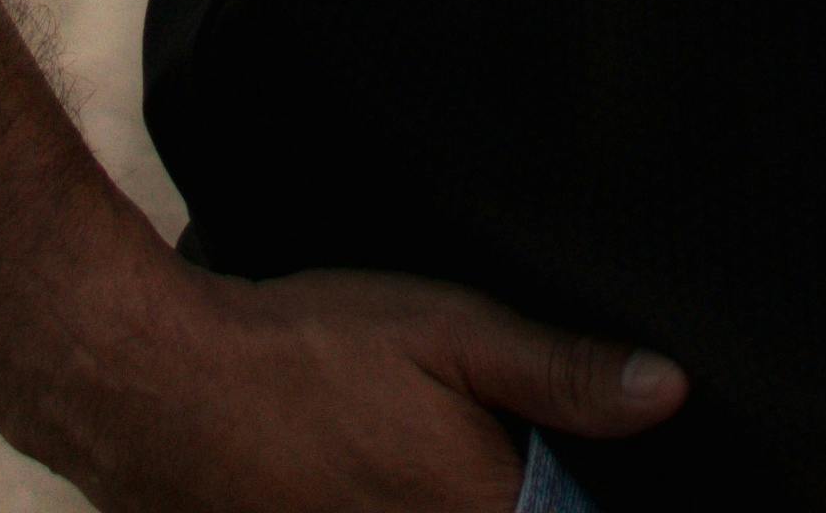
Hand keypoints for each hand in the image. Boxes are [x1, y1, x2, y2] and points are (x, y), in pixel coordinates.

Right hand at [44, 257, 686, 512]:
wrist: (156, 386)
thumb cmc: (304, 350)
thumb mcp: (446, 330)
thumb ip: (559, 371)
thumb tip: (669, 393)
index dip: (578, 498)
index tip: (582, 471)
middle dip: (525, 494)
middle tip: (492, 452)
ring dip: (469, 497)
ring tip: (424, 456)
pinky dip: (396, 505)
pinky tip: (378, 475)